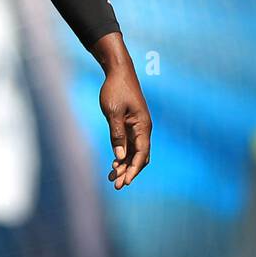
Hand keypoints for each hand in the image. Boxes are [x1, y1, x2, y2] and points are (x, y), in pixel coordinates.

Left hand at [93, 34, 151, 190]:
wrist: (118, 71)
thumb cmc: (115, 89)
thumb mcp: (113, 112)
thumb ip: (117, 134)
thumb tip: (120, 157)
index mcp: (143, 126)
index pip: (141, 154)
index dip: (134, 169)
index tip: (126, 182)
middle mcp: (143, 129)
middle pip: (139, 157)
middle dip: (129, 172)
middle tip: (116, 185)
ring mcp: (137, 128)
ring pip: (134, 153)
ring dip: (124, 166)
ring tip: (112, 179)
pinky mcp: (130, 125)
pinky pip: (128, 145)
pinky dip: (122, 156)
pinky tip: (114, 165)